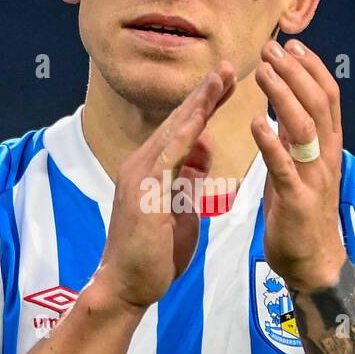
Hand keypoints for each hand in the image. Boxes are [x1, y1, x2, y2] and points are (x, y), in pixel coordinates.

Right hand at [93, 61, 238, 309]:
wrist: (127, 286)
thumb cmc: (154, 255)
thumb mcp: (182, 210)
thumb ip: (190, 179)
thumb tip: (204, 150)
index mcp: (154, 170)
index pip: (184, 131)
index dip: (205, 106)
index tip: (227, 84)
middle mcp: (142, 165)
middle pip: (178, 122)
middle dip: (204, 94)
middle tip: (227, 67)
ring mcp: (140, 176)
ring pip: (173, 132)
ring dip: (198, 104)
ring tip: (219, 79)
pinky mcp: (143, 191)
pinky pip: (168, 156)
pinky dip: (185, 134)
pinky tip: (201, 116)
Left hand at [250, 39, 347, 291]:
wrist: (312, 263)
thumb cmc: (302, 213)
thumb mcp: (303, 167)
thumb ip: (297, 137)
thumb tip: (286, 103)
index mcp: (329, 147)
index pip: (328, 97)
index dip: (312, 69)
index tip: (293, 45)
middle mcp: (327, 157)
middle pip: (318, 104)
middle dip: (295, 73)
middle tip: (271, 49)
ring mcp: (314, 178)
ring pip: (304, 128)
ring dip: (282, 96)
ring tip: (263, 72)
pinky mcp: (297, 201)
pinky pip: (284, 167)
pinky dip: (270, 143)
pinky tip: (255, 123)